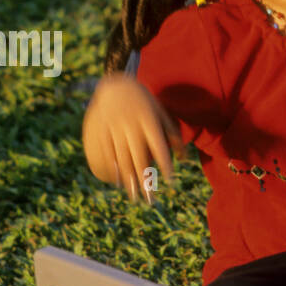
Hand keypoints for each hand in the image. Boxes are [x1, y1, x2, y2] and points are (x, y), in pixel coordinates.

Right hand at [82, 73, 184, 203]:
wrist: (115, 85)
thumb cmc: (144, 103)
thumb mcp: (161, 114)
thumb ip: (172, 134)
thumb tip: (184, 158)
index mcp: (149, 121)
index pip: (159, 145)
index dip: (165, 163)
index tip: (170, 180)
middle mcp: (131, 126)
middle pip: (139, 157)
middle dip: (145, 180)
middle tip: (150, 200)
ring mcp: (114, 129)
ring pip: (123, 158)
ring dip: (129, 179)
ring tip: (135, 196)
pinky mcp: (101, 130)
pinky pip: (107, 153)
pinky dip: (113, 168)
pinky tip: (117, 182)